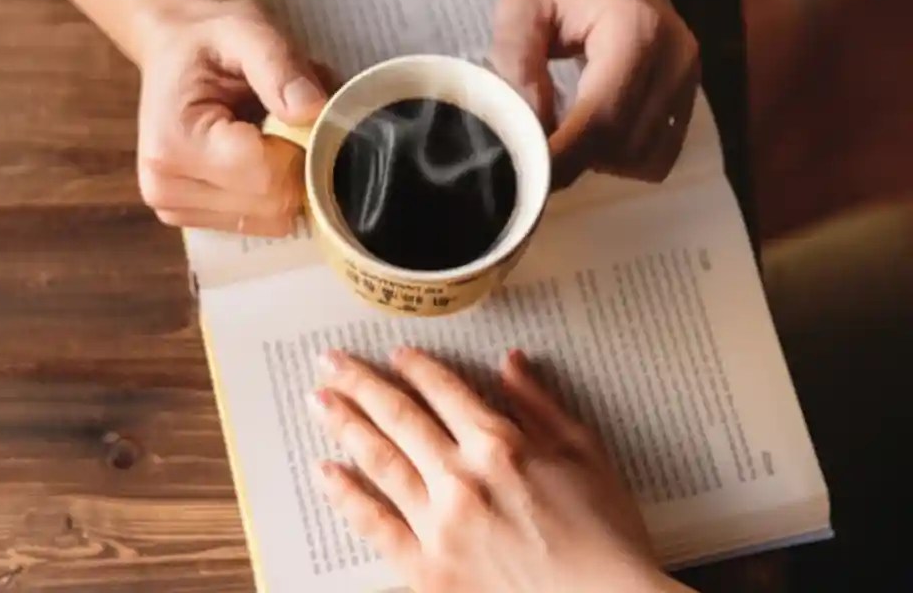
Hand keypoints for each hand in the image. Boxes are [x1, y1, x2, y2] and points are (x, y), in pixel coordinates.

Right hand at [136, 0, 327, 234]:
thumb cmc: (210, 38)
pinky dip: (268, 191)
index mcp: (174, 144)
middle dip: (295, 163)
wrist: (171, 46)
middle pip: (272, 206)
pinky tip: (253, 155)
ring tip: (265, 134)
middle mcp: (165, 188)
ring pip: (270, 221)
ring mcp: (173, 210)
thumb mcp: (249, 32)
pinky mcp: (187, 218)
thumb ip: (281, 69)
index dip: (303, 147)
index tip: (299, 110)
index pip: (267, 177)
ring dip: (283, 179)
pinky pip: (258, 222)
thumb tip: (315, 111)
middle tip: (284, 119)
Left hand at [309, 347, 690, 592]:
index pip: (443, 392)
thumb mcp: (585, 454)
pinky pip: (374, 524)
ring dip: (344, 424)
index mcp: (500, 444)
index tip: (395, 356)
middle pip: (398, 416)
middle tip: (330, 362)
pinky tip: (324, 472)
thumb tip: (510, 363)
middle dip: (359, 383)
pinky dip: (344, 495)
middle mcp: (461, 477)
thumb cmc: (606, 536)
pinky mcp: (426, 569)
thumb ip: (540, 404)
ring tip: (319, 401)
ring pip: (378, 460)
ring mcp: (438, 523)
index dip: (415, 368)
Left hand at [490, 0, 699, 187]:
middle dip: (575, 163)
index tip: (524, 175)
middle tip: (532, 158)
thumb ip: (516, 64)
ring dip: (599, 163)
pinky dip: (621, 159)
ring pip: (644, 158)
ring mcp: (689, 80)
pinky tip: (591, 137)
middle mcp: (675, 59)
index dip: (563, 157)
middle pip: (624, 145)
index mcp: (635, 31)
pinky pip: (659, 155)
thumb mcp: (518, 7)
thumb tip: (529, 131)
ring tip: (562, 140)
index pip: (602, 118)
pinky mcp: (689, 97)